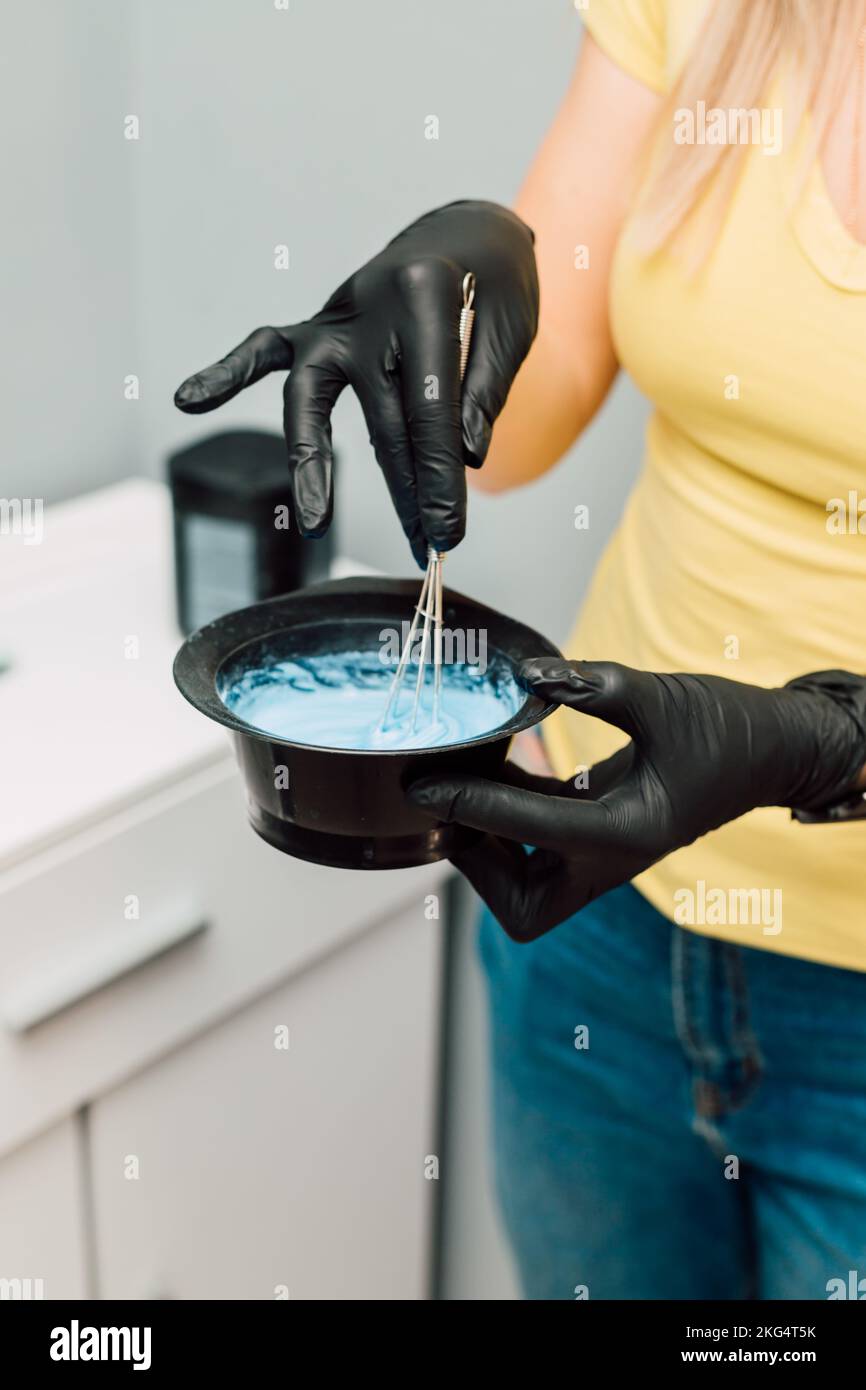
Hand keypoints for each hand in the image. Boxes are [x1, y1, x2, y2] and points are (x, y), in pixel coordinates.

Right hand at [174, 200, 538, 566]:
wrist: (468, 232)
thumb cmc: (495, 285)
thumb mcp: (509, 330)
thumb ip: (483, 392)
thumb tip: (461, 457)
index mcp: (425, 297)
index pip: (428, 407)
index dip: (440, 477)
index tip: (449, 531)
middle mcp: (370, 306)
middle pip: (382, 419)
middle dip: (408, 491)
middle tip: (428, 546)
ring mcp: (336, 317)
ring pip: (313, 401)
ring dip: (314, 467)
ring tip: (315, 520)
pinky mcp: (317, 327)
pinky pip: (265, 350)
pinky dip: (225, 373)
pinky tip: (190, 398)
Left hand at [408, 659, 865, 940]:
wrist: (771, 751)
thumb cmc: (728, 729)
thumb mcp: (662, 697)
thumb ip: (593, 685)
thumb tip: (529, 674)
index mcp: (626, 834)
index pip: (527, 832)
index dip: (468, 807)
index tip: (424, 785)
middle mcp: (611, 859)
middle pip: (520, 904)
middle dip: (477, 863)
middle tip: (450, 803)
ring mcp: (605, 856)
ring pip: (526, 888)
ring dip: (487, 844)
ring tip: (459, 779)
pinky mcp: (600, 837)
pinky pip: (539, 846)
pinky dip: (508, 816)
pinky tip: (494, 764)